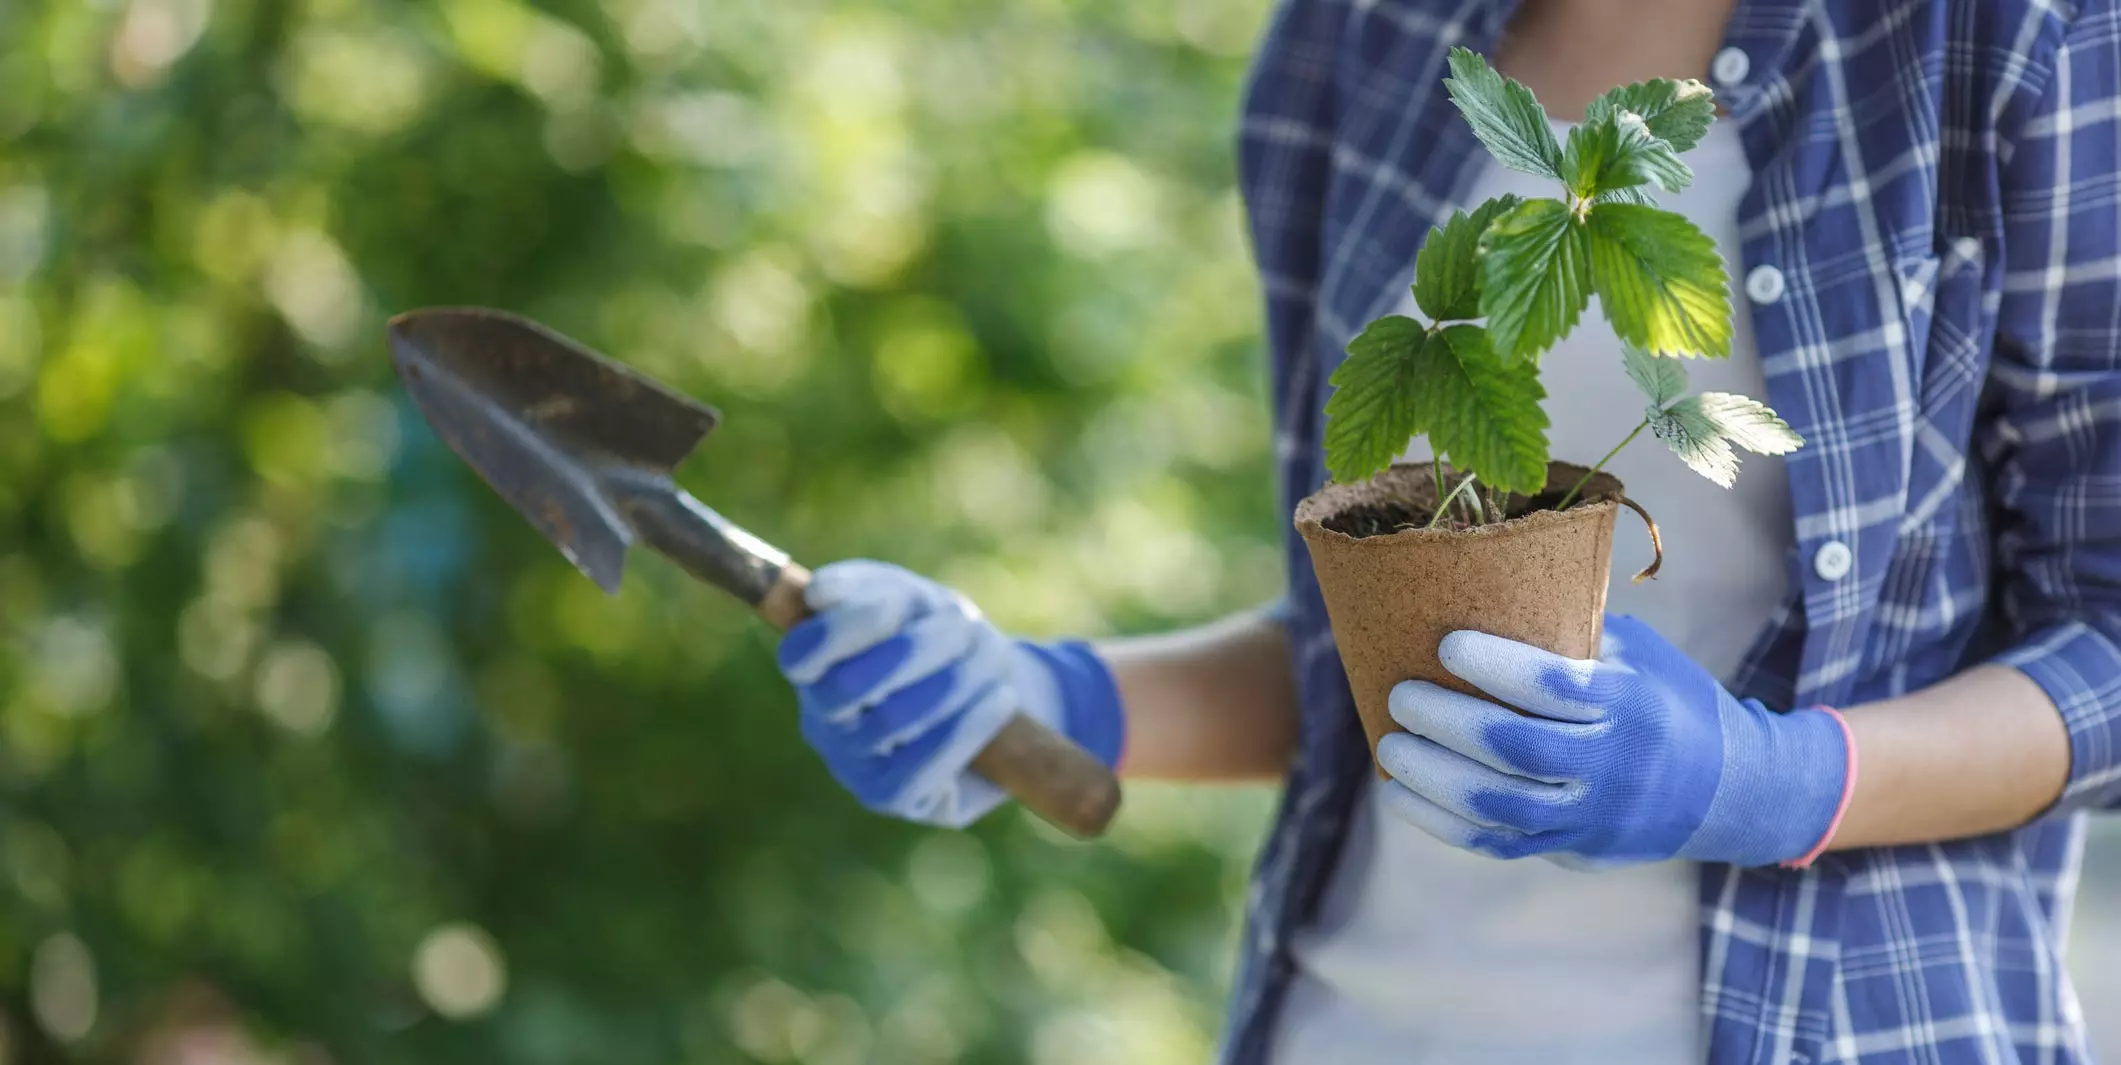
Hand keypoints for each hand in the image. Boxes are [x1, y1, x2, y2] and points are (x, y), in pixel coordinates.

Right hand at [776, 560, 1124, 827]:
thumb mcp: (907, 598)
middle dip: (916, 649)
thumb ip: (861, 587)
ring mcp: (851, 763)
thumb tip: (817, 593)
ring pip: (893, 722)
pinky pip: (920, 769)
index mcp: (813, 667)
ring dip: (952, 682)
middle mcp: (823, 720)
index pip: (800, 654)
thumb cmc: (938, 633)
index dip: (841, 629)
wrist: (993, 689)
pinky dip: (966, 729)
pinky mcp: (889, 796)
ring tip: (992, 657)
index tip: (895, 604)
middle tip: (964, 622)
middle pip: (849, 686)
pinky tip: (1001, 699)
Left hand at [1376, 614, 1855, 868]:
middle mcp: (1613, 762)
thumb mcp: (1641, 654)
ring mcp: (1593, 813)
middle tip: (1399, 695)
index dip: (1494, 665)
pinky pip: (1500, 844)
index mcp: (1630, 702)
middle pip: (1516, 747)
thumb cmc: (1667, 699)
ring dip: (1434, 777)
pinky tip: (1401, 796)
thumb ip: (1574, 633)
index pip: (1554, 686)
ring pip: (1501, 804)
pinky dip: (1443, 823)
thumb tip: (1483, 587)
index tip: (1445, 644)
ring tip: (1390, 747)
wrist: (1731, 789)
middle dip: (1447, 721)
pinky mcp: (1575, 848)